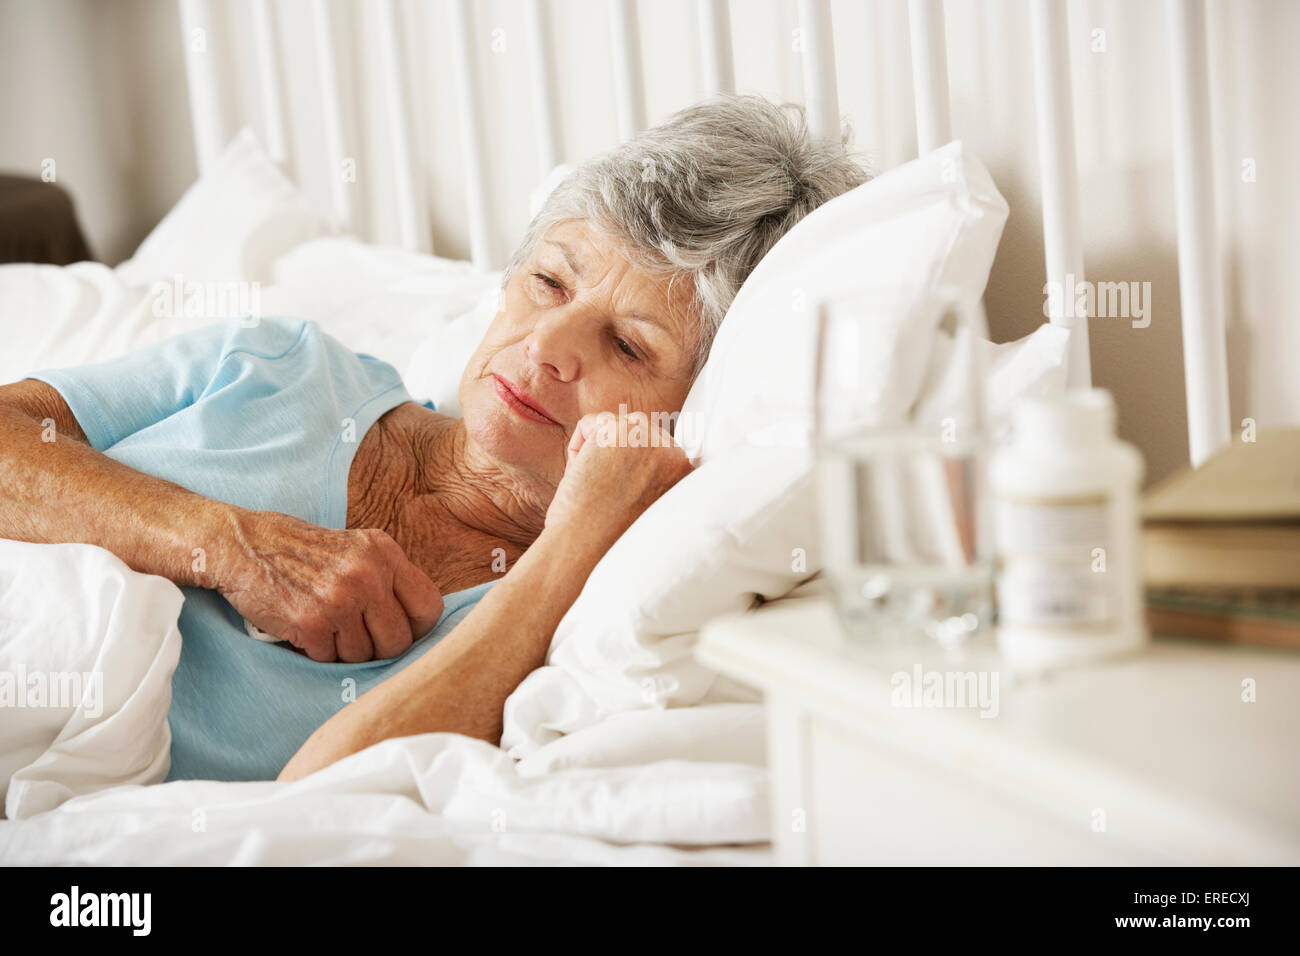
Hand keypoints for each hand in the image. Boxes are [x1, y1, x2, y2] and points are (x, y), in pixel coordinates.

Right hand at [215, 510, 443, 661]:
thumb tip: (415, 622)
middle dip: (380, 648)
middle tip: (357, 638)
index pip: (429, 607)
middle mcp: (368, 574)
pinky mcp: (311, 623)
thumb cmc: (297, 549)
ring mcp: (340, 599)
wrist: (240, 545)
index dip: (417, 628)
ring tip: (325, 627)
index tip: (399, 630)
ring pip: (364, 655)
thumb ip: (385, 576)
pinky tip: (304, 630)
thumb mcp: (353, 547)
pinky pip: (329, 659)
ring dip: (344, 651)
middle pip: (399, 641)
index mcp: (384, 552)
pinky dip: (317, 652)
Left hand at [544, 408, 693, 552]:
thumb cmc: (612, 540)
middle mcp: (674, 454)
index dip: (631, 469)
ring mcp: (648, 439)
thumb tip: (643, 459)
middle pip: (636, 433)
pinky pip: (590, 424)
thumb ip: (658, 482)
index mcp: (687, 475)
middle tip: (607, 496)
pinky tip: (581, 476)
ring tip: (596, 489)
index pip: (655, 449)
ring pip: (614, 426)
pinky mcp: (618, 431)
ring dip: (597, 454)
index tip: (620, 494)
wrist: (586, 550)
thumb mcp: (652, 509)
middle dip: (616, 457)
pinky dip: (577, 447)